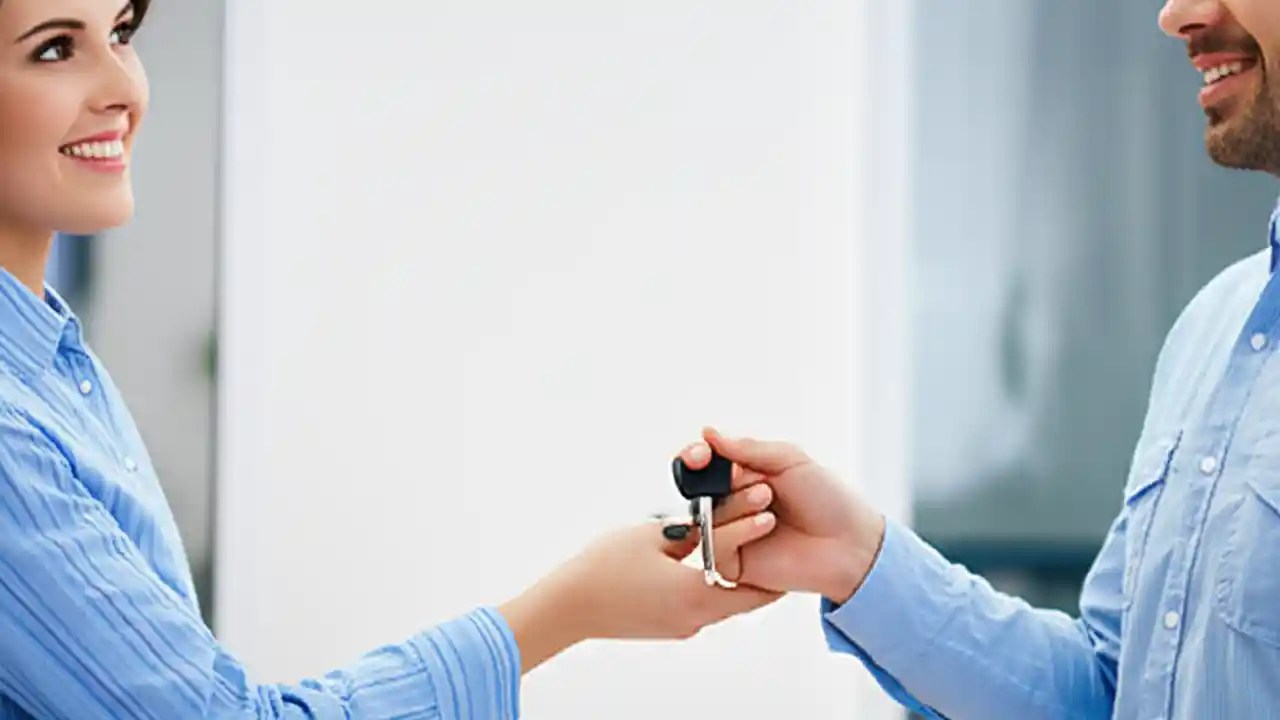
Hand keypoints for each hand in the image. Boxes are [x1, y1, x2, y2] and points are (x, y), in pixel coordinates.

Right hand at [498, 502, 780, 673]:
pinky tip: (711, 567)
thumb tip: (709, 525)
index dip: (753, 533)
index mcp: (693, 592)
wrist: (567, 609)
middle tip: (770, 536)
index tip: (767, 512)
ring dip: (737, 575)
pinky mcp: (671, 628)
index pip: (739, 562)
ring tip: (747, 547)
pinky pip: (704, 607)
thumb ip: (687, 531)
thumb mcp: (648, 537)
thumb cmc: (601, 570)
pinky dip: (713, 586)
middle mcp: (695, 616)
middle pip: (745, 593)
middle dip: (760, 564)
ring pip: (725, 601)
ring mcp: (684, 626)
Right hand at [679, 427, 885, 604]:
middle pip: (699, 489)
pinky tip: (766, 524)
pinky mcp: (734, 565)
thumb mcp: (789, 460)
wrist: (850, 542)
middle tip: (747, 480)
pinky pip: (716, 545)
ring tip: (768, 500)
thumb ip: (746, 448)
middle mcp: (734, 505)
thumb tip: (708, 432)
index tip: (701, 455)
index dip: (695, 457)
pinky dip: (738, 530)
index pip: (704, 464)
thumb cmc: (828, 499)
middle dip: (718, 480)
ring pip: (706, 515)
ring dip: (737, 503)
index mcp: (745, 476)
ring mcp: (733, 535)